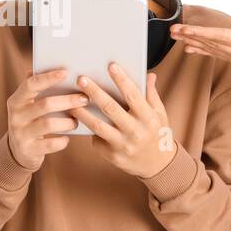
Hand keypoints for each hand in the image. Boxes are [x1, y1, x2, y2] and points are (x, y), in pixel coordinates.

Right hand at [6, 68, 88, 169]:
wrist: (19, 151)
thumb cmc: (31, 121)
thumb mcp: (28, 105)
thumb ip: (38, 89)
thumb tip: (58, 70)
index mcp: (16, 100)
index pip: (30, 85)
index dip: (48, 78)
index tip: (66, 73)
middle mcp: (16, 116)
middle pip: (45, 104)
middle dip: (68, 101)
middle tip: (85, 99)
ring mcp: (21, 134)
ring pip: (49, 124)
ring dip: (67, 122)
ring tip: (76, 121)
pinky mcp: (29, 150)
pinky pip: (51, 144)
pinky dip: (62, 141)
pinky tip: (67, 138)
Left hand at [68, 63, 176, 179]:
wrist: (157, 165)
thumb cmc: (157, 133)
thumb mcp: (160, 114)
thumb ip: (151, 94)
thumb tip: (149, 74)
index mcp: (148, 118)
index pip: (133, 95)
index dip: (122, 80)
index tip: (111, 66)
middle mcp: (136, 131)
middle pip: (111, 108)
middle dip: (95, 92)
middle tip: (81, 79)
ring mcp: (124, 145)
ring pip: (98, 126)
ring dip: (82, 113)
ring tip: (70, 101)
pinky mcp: (113, 155)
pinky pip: (97, 140)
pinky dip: (87, 129)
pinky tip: (77, 119)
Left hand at [172, 5, 230, 107]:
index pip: (223, 37)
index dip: (203, 33)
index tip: (187, 29)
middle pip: (212, 44)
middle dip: (191, 36)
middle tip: (173, 30)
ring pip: (213, 50)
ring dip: (193, 43)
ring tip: (176, 37)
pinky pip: (218, 55)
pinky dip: (203, 51)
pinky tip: (191, 49)